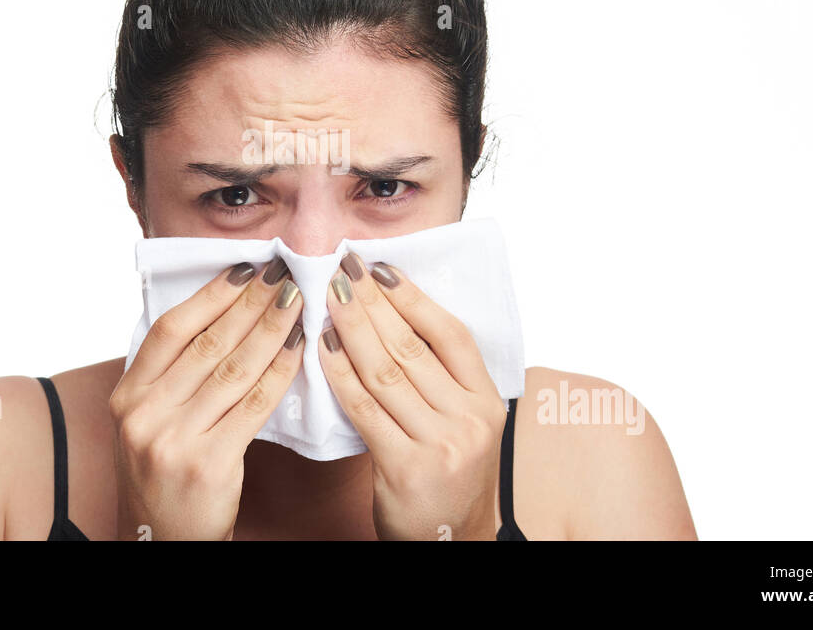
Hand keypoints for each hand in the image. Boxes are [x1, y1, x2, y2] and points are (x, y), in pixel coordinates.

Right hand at [109, 257, 304, 539]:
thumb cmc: (163, 475)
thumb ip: (170, 375)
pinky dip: (280, 373)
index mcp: (126, 396)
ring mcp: (173, 440)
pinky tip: (299, 349)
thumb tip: (221, 313)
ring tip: (297, 303)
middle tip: (284, 275)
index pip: (170, 330)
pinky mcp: (207, 464)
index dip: (210, 296)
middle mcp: (143, 414)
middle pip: (206, 344)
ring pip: (233, 370)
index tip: (245, 268)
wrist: (165, 542)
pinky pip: (253, 406)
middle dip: (250, 304)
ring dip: (271, 330)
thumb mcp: (147, 421)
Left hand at [318, 253, 506, 540]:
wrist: (450, 543)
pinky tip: (323, 347)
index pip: (452, 335)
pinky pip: (364, 408)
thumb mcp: (465, 424)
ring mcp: (440, 445)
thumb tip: (391, 314)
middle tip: (343, 270)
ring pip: (386, 372)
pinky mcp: (406, 468)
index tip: (381, 269)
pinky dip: (340, 373)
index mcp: (489, 402)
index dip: (415, 298)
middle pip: (413, 348)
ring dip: (352, 329)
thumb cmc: (449, 476)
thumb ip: (441, 379)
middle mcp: (470, 420)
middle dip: (373, 304)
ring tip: (328, 299)